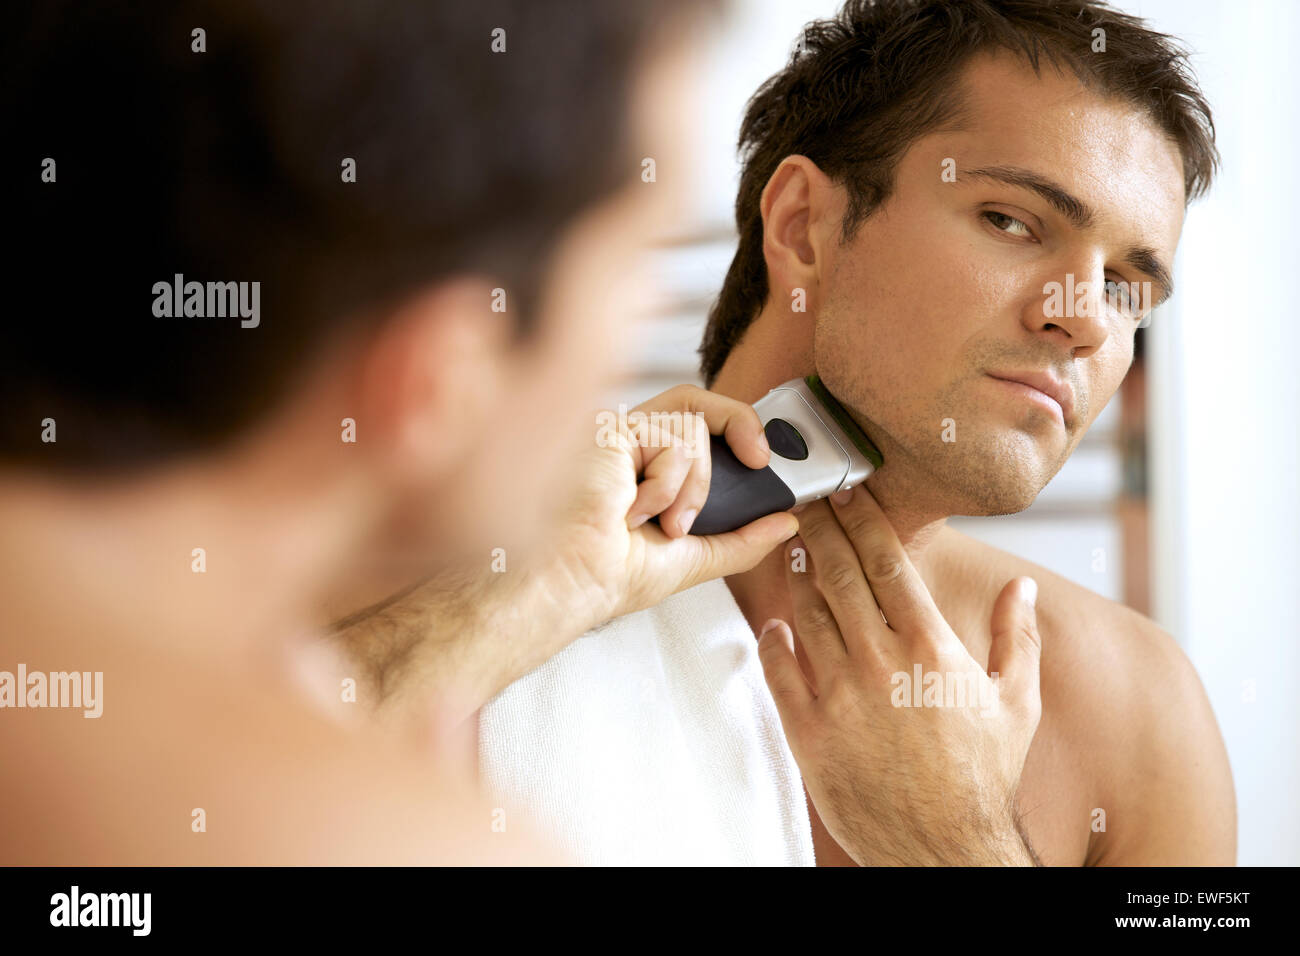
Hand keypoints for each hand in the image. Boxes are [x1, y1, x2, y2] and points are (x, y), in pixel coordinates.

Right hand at [556, 383, 799, 625]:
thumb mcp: (694, 557)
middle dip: (740, 421)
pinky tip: (635, 511)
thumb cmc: (610, 575)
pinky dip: (668, 485)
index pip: (696, 426)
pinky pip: (672, 437)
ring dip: (694, 486)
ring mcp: (619, 434)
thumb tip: (785, 523)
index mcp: (644, 469)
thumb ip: (741, 539)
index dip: (735, 428)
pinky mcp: (612, 429)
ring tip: (665, 523)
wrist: (575, 581)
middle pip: (696, 404)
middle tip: (758, 458)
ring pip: (692, 427)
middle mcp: (630, 445)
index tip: (765, 461)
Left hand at [756, 485, 1043, 865]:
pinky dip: (773, 643)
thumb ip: (1018, 636)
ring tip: (792, 551)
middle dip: (819, 530)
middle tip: (806, 503)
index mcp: (929, 646)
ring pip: (806, 614)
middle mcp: (879, 661)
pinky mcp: (809, 732)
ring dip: (797, 577)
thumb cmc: (985, 777)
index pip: (886, 561)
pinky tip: (775, 627)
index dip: (861, 519)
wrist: (946, 848)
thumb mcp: (1018, 702)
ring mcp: (839, 696)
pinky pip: (779, 672)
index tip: (846, 493)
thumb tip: (1024, 586)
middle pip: (838, 573)